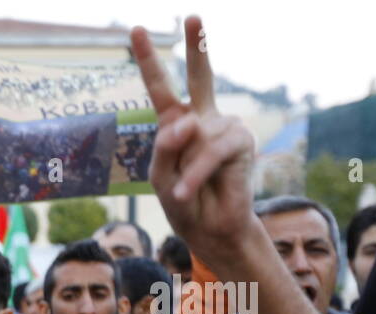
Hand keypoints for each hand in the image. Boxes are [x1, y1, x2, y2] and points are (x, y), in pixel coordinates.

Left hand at [131, 16, 256, 265]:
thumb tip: (186, 121)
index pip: (161, 88)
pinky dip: (196, 174)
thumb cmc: (183, 202)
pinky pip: (211, 151)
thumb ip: (163, 147)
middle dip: (198, 46)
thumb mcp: (159, 176)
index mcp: (176, 124)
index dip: (147, 60)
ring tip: (182, 190)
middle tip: (192, 16)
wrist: (210, 229)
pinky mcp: (240, 142)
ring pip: (195, 134)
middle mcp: (202, 119)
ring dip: (184, 168)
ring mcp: (223, 127)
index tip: (134, 30)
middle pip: (201, 76)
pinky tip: (186, 191)